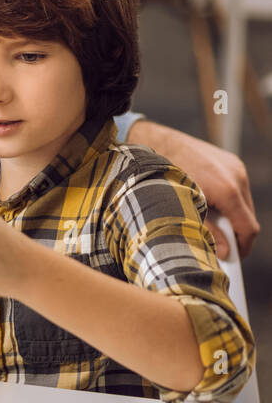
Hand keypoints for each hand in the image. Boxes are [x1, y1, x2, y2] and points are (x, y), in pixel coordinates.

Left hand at [127, 120, 258, 258]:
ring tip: (206, 219)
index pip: (248, 228)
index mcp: (228, 190)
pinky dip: (226, 200)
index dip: (242, 247)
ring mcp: (235, 166)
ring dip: (230, 215)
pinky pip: (236, 188)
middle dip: (235, 233)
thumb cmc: (163, 175)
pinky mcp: (230, 161)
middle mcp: (237, 176)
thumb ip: (207, 231)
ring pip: (242, 202)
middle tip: (218, 245)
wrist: (154, 142)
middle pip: (247, 216)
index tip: (233, 260)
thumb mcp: (183, 208)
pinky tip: (206, 202)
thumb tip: (223, 252)